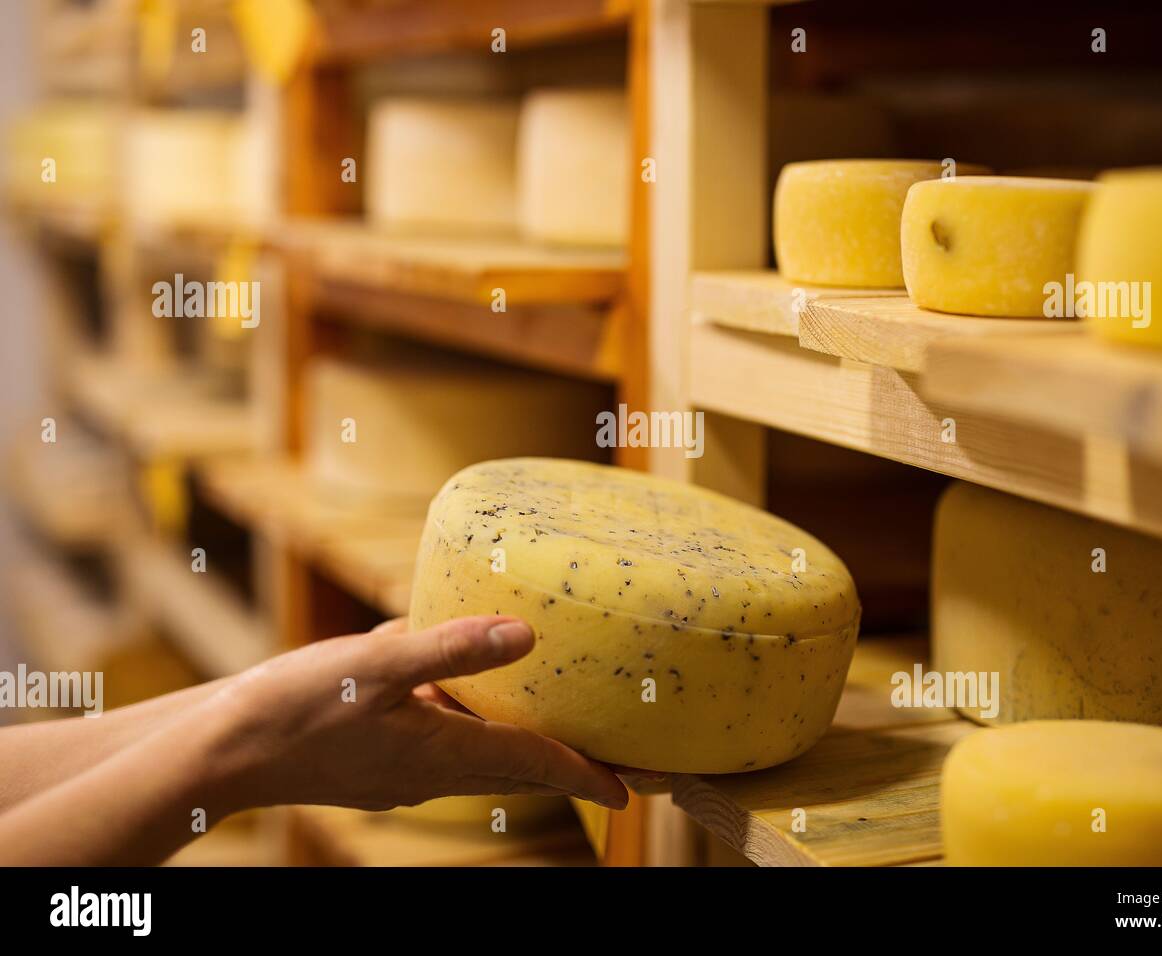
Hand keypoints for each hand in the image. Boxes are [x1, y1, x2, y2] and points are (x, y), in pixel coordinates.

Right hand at [207, 616, 628, 812]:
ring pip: (476, 757)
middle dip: (565, 765)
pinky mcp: (374, 758)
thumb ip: (450, 648)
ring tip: (547, 719)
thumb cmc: (293, 709)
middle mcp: (429, 772)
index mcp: (441, 753)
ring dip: (515, 744)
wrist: (218, 752)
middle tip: (612, 760)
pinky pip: (435, 740)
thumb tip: (526, 634)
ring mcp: (400, 771)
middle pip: (515, 769)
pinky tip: (440, 678)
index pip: (534, 764)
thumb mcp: (376, 665)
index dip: (587, 773)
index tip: (633, 788)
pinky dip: (458, 719)